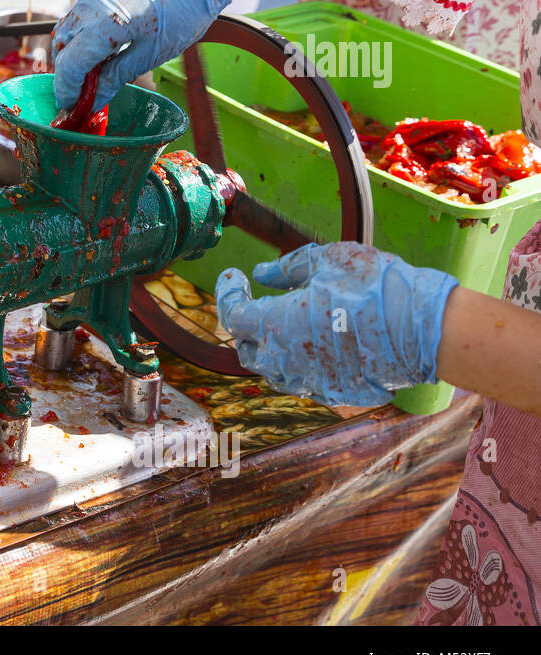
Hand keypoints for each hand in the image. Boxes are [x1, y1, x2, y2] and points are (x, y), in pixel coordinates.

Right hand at [52, 0, 229, 109]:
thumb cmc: (183, 13)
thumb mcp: (152, 53)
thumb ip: (115, 76)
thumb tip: (93, 100)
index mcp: (107, 24)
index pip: (70, 64)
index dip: (67, 89)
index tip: (71, 105)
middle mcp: (93, 4)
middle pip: (61, 46)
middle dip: (67, 72)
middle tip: (83, 92)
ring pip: (66, 29)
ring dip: (72, 53)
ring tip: (94, 70)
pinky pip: (79, 15)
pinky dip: (81, 35)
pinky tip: (101, 48)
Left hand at [215, 243, 458, 404]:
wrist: (427, 330)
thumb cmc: (376, 287)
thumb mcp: (328, 260)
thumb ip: (287, 268)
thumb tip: (261, 273)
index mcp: (276, 325)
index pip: (233, 316)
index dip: (228, 294)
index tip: (234, 278)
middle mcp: (286, 360)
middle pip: (247, 349)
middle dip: (246, 326)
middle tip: (257, 302)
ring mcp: (312, 382)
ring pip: (274, 371)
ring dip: (271, 349)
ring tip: (285, 324)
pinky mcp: (336, 393)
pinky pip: (306, 382)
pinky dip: (301, 364)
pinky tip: (316, 344)